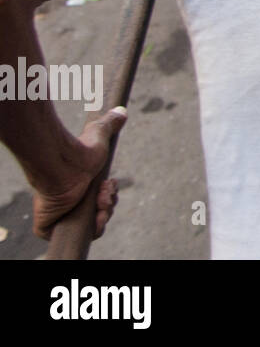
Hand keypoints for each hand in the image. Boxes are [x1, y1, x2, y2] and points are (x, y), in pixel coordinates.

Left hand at [31, 107, 127, 239]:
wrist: (61, 163)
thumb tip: (121, 110)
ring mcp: (62, 216)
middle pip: (100, 213)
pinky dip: (91, 228)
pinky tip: (96, 214)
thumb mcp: (99, 135)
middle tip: (105, 192)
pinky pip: (76, 236)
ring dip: (104, 213)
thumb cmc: (77, 152)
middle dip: (109, 203)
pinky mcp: (52, 227)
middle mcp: (70, 203)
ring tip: (100, 199)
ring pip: (93, 225)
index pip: (99, 202)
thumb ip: (110, 124)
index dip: (109, 197)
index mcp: (79, 189)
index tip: (109, 184)